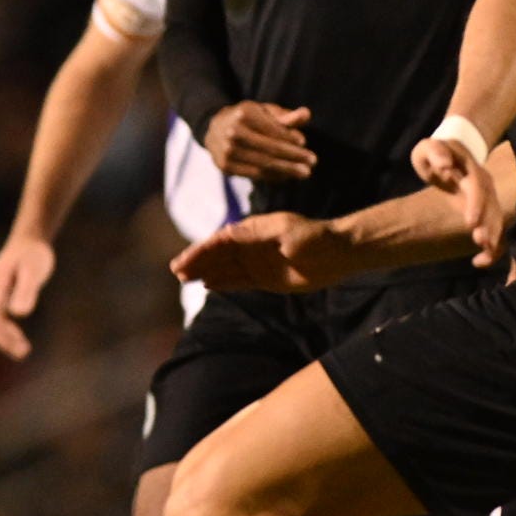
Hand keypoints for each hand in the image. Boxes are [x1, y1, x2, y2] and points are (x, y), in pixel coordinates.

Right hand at [0, 236, 55, 360]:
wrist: (30, 240)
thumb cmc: (33, 254)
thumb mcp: (33, 270)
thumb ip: (26, 290)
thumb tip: (18, 313)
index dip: (1, 336)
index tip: (18, 347)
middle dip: (2, 341)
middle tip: (23, 353)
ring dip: (5, 338)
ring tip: (24, 351)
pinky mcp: (1, 296)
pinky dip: (7, 331)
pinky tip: (20, 338)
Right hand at [171, 212, 337, 294]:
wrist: (339, 253)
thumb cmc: (315, 238)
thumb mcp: (285, 232)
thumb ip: (256, 236)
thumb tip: (227, 233)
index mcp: (253, 230)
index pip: (220, 241)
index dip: (200, 251)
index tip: (184, 261)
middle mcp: (252, 246)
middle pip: (218, 254)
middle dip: (197, 261)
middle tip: (177, 271)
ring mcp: (258, 262)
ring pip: (226, 268)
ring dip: (206, 272)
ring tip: (185, 279)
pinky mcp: (266, 278)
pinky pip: (239, 281)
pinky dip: (223, 283)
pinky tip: (208, 285)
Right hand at [204, 100, 313, 179]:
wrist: (214, 129)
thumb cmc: (247, 118)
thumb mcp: (265, 111)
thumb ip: (286, 116)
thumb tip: (306, 114)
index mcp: (244, 114)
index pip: (273, 130)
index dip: (290, 138)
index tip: (304, 143)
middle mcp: (233, 133)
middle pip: (270, 149)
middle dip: (294, 157)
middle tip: (312, 162)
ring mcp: (227, 152)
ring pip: (264, 164)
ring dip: (287, 170)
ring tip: (304, 172)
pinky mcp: (225, 166)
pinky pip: (255, 174)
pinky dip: (273, 177)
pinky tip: (286, 176)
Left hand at [411, 132, 510, 266]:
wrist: (453, 155)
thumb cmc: (436, 154)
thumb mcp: (428, 148)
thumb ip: (434, 152)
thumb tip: (445, 165)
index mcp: (471, 169)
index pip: (478, 186)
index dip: (477, 204)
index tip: (470, 223)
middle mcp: (484, 184)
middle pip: (491, 206)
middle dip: (488, 224)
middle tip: (481, 241)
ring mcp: (488, 197)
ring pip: (496, 218)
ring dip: (493, 237)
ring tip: (485, 253)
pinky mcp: (487, 210)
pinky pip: (495, 229)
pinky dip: (493, 247)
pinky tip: (480, 262)